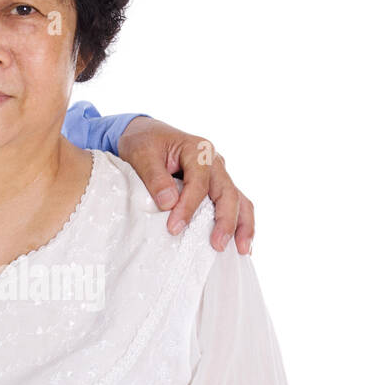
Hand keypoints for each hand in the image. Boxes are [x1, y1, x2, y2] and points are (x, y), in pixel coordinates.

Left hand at [116, 116, 253, 253]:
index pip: (199, 183)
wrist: (145, 134)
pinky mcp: (216, 186)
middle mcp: (214, 162)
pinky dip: (239, 223)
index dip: (188, 207)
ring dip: (242, 225)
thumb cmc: (143, 142)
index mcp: (197, 150)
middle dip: (225, 221)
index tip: (174, 228)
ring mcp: (218, 174)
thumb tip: (169, 204)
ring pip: (239, 199)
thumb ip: (155, 177)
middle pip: (228, 192)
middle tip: (216, 245)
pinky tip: (239, 243)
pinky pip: (234, 204)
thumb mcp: (141, 154)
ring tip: (242, 250)